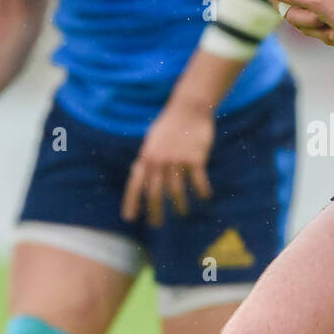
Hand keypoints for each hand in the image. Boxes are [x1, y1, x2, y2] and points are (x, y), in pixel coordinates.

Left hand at [121, 102, 214, 227]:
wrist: (188, 108)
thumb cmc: (170, 125)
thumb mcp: (152, 141)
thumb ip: (146, 159)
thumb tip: (138, 174)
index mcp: (146, 157)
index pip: (135, 184)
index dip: (131, 202)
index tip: (129, 218)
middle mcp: (159, 161)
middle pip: (154, 193)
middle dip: (155, 211)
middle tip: (156, 224)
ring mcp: (176, 160)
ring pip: (176, 191)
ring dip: (179, 205)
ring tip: (182, 212)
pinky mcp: (194, 159)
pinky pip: (198, 181)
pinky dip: (201, 191)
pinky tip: (204, 196)